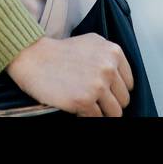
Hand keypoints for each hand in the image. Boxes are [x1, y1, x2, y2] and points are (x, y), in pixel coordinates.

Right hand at [6, 34, 133, 115]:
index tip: (107, 94)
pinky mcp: (84, 101)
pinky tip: (78, 109)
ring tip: (89, 108)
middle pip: (124, 100)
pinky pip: (97, 119)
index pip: (129, 83)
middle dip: (111, 103)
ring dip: (102, 113)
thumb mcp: (92, 44)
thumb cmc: (59, 52)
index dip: (117, 91)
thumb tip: (121, 80)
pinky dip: (88, 117)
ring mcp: (98, 85)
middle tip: (96, 102)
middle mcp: (109, 68)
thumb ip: (109, 58)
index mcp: (113, 52)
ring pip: (115, 113)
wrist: (33, 57)